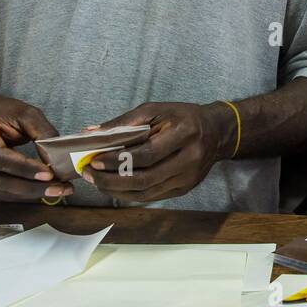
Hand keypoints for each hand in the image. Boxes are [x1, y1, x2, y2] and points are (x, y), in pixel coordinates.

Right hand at [0, 91, 67, 201]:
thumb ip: (41, 132)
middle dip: (30, 188)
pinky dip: (19, 196)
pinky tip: (39, 193)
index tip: (49, 174)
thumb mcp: (25, 112)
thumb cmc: (2, 112)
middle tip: (59, 189)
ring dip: (28, 195)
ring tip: (56, 191)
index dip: (23, 168)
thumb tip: (55, 159)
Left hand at [83, 102, 235, 202]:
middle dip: (112, 179)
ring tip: (97, 181)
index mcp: (185, 133)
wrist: (217, 133)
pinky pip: (152, 197)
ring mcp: (188, 178)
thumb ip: (125, 121)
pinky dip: (130, 194)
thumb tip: (92, 133)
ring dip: (117, 190)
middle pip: (145, 179)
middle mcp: (189, 159)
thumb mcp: (157, 109)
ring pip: (147, 193)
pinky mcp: (184, 189)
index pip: (147, 154)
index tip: (94, 159)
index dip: (118, 160)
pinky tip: (115, 187)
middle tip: (90, 174)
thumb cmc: (183, 117)